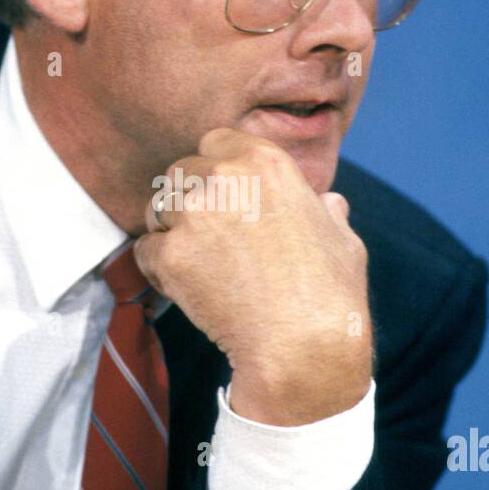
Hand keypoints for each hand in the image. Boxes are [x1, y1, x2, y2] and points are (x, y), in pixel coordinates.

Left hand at [133, 128, 372, 424]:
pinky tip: (187, 288)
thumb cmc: (331, 295)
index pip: (215, 142)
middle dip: (187, 198)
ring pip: (157, 208)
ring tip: (197, 263)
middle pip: (180, 172)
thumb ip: (326, 212)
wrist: (302, 346)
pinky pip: (145, 251)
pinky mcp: (171, 254)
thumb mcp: (343, 240)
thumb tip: (330, 203)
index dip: (214, 170)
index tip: (223, 199)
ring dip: (169, 230)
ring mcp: (194, 215)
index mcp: (266, 162)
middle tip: (205, 236)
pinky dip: (158, 268)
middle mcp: (226, 177)